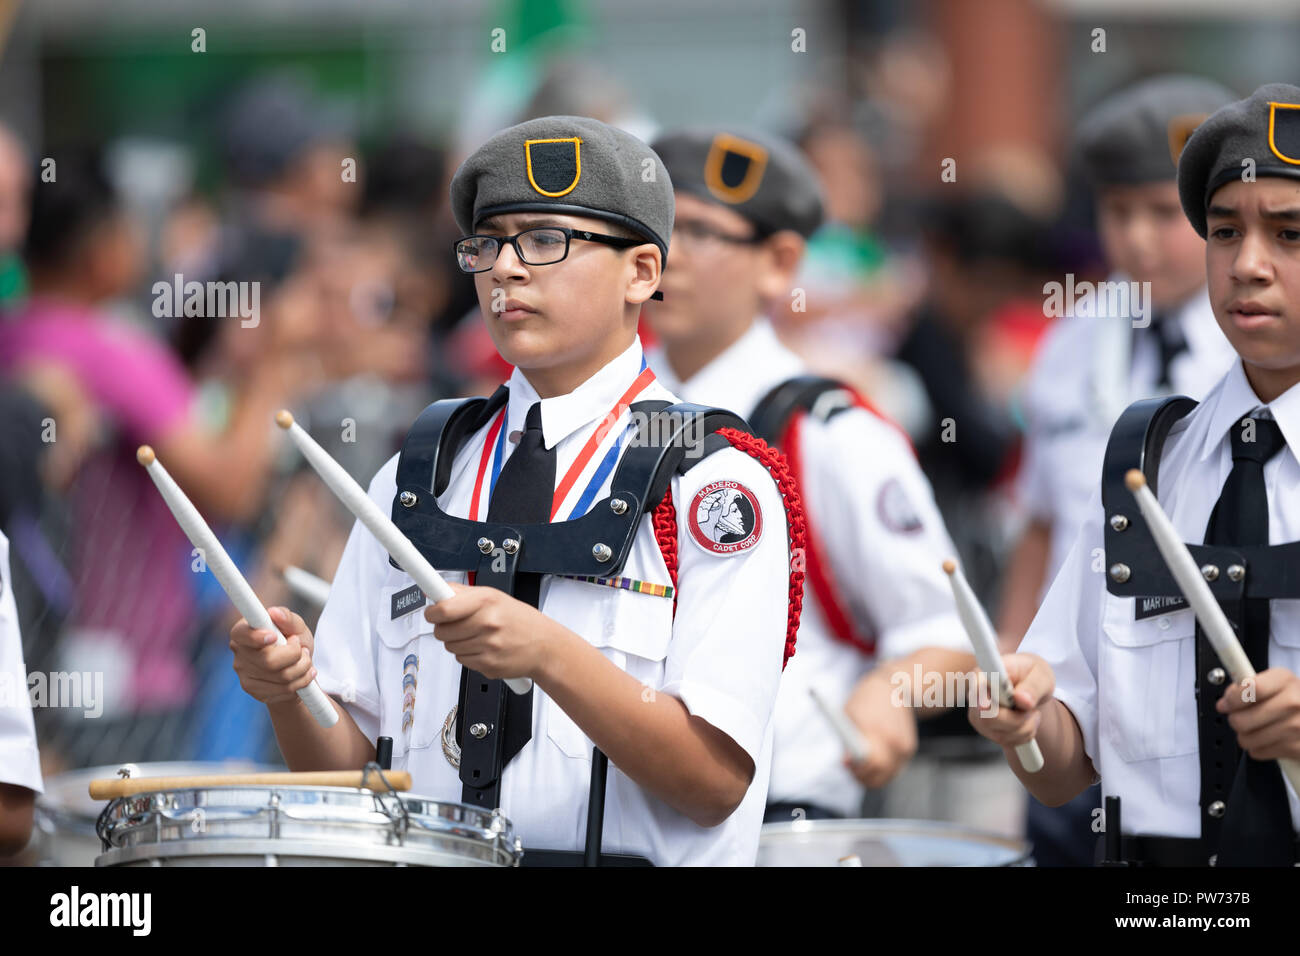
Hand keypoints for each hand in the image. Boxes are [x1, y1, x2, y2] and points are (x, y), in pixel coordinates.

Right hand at [229, 606, 316, 705]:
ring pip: (281, 677)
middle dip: (295, 654)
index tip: (274, 636)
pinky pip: (285, 690)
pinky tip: (303, 674)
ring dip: (303, 667)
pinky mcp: (256, 692)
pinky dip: (302, 681)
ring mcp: (245, 676)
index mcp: (243, 632)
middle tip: (301, 648)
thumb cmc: (293, 640)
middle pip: (268, 660)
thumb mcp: (295, 625)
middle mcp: (240, 654)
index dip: (256, 637)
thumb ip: (287, 617)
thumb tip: (275, 613)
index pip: (241, 635)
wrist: (298, 667)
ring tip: (305, 659)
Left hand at [423, 582, 553, 679]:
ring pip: (449, 647)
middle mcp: (487, 623)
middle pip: (441, 631)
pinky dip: (468, 655)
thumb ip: (462, 593)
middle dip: (444, 627)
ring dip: (457, 642)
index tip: (431, 612)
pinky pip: (461, 660)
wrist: (544, 646)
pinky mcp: (487, 665)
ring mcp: (487, 646)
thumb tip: (435, 590)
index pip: (443, 609)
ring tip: (476, 635)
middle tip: (458, 624)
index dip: (432, 612)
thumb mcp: (494, 596)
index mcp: (486, 601)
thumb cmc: (519, 620)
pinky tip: (483, 648)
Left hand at [842, 673, 917, 788]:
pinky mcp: (909, 750)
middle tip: (850, 767)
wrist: (894, 688)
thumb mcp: (849, 714)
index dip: (856, 768)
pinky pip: (893, 769)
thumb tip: (846, 761)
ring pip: (886, 776)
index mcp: (878, 730)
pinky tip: (874, 754)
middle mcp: (895, 741)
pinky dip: (882, 769)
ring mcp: (904, 747)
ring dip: (871, 774)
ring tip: (859, 760)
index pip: (871, 761)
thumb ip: (848, 740)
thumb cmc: (866, 700)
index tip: (845, 764)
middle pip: (879, 775)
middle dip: (861, 776)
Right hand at [966, 653, 1053, 749]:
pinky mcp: (986, 730)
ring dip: (1026, 727)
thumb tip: (1022, 700)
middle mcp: (975, 695)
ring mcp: (978, 715)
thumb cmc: (1032, 674)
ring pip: (1002, 734)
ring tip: (1030, 711)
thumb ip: (1033, 686)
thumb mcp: (1041, 674)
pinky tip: (1025, 720)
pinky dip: (1024, 735)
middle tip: (1031, 708)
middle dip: (1017, 719)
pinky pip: (1008, 741)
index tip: (984, 705)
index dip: (978, 696)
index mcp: (984, 674)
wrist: (1031, 686)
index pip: (975, 686)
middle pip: (988, 718)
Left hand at [1217, 668, 1299, 760]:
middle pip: (1241, 720)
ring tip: (1257, 728)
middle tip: (1242, 717)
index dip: (1231, 698)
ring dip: (1246, 736)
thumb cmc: (1294, 699)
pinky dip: (1259, 748)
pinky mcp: (1296, 748)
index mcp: (1284, 680)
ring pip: (1246, 739)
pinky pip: (1258, 752)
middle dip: (1235, 720)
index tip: (1226, 703)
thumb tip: (1224, 703)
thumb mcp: (1275, 682)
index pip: (1250, 689)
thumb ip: (1247, 687)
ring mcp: (1296, 727)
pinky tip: (1269, 738)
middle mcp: (1293, 702)